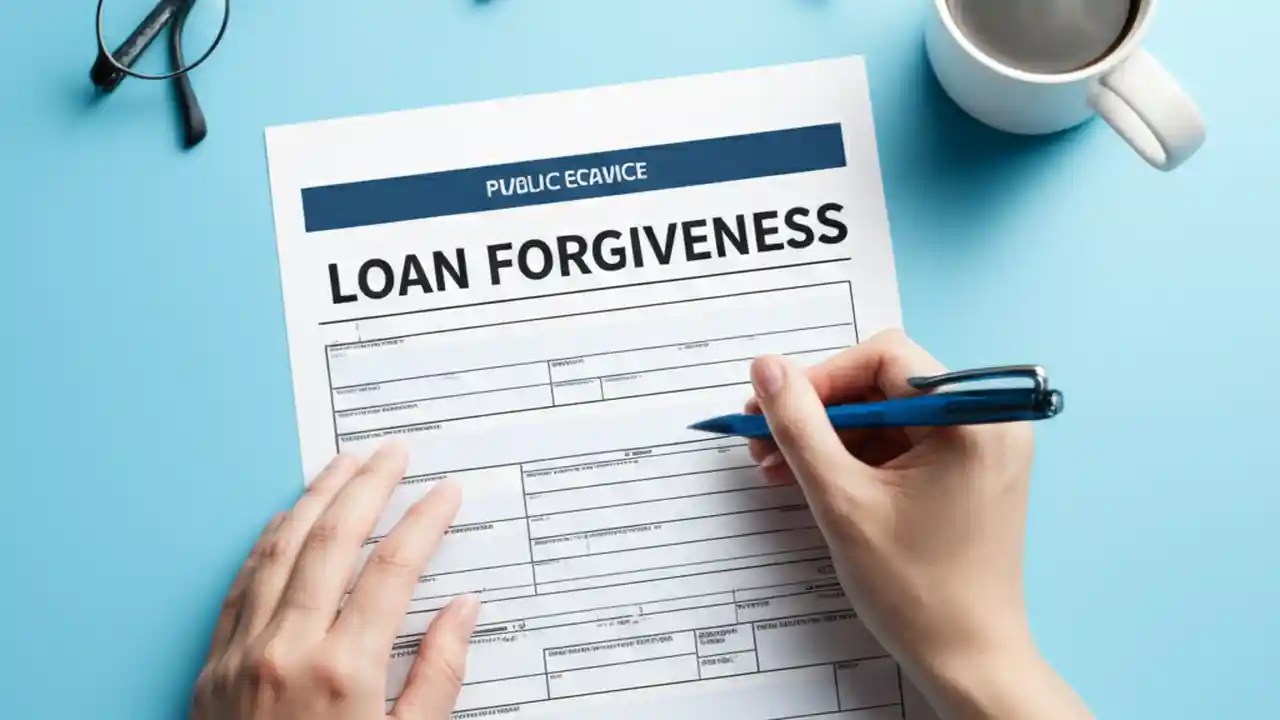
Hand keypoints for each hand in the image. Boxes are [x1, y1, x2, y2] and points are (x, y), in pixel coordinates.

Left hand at [192, 443, 478, 719]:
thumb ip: (437, 677)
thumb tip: (463, 610)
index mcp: (344, 671)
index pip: (393, 570)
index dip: (424, 523)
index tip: (444, 494)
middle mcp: (288, 650)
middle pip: (333, 542)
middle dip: (368, 487)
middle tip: (392, 453)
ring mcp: (243, 655)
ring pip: (280, 551)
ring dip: (315, 499)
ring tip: (342, 464)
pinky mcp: (213, 668)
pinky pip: (241, 586)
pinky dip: (266, 543)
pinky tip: (285, 519)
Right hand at [747, 331, 1089, 719]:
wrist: (968, 660)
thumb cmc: (915, 589)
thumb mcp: (842, 500)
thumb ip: (799, 427)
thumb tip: (766, 369)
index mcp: (971, 419)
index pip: (884, 358)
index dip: (821, 377)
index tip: (774, 407)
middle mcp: (987, 421)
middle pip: (885, 383)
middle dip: (819, 410)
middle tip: (763, 437)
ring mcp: (981, 447)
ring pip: (888, 414)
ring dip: (830, 436)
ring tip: (776, 466)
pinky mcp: (969, 472)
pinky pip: (904, 443)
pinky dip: (857, 457)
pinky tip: (812, 478)